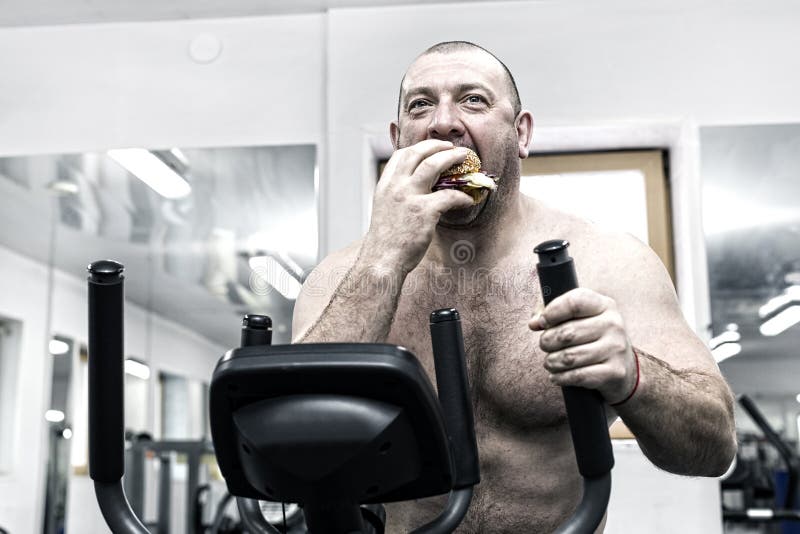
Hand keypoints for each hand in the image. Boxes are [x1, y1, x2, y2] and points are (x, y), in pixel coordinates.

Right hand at [363, 140, 473, 272]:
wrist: (382, 260)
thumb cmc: (386, 240)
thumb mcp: (385, 209)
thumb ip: (397, 196)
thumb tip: (416, 190)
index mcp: (385, 185)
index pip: (401, 155)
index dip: (420, 147)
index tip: (432, 148)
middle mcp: (396, 186)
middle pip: (418, 153)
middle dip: (438, 146)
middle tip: (453, 149)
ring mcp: (409, 197)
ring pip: (434, 165)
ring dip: (452, 158)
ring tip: (465, 158)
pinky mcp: (424, 212)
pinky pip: (449, 196)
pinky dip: (462, 196)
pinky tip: (468, 199)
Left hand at [528, 287, 637, 403]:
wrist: (622, 369)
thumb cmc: (589, 338)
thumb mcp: (576, 318)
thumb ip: (550, 312)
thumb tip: (534, 323)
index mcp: (604, 305)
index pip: (574, 302)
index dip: (551, 312)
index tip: (542, 323)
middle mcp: (613, 324)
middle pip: (567, 333)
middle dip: (547, 341)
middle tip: (545, 345)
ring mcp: (616, 348)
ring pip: (569, 357)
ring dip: (551, 362)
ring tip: (550, 362)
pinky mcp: (615, 372)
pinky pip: (578, 376)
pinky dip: (561, 378)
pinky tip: (556, 376)